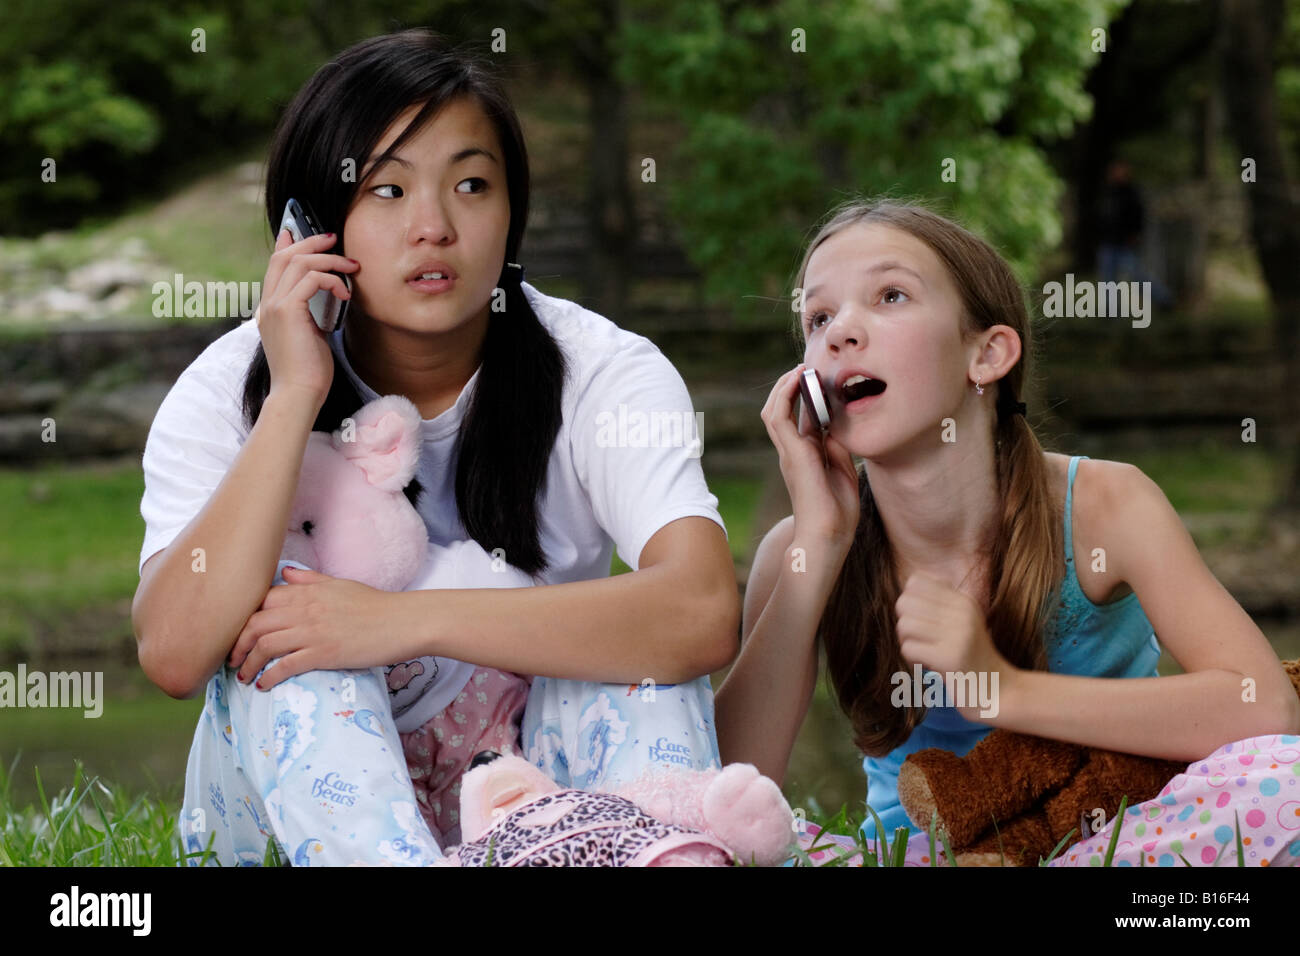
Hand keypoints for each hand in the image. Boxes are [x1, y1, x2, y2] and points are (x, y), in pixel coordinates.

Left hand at [227, 566, 394, 689]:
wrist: (402, 622)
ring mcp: (313, 631)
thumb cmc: (375, 604)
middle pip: (255, 624)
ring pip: (265, 645)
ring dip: (248, 663)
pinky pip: (285, 665)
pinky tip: (264, 685)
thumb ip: (310, 580)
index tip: (240, 634)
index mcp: (308, 592)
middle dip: (238, 644)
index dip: (244, 619)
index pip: (262, 601)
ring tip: (244, 676)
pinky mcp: (323, 653)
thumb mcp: (340, 585)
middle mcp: (305, 609)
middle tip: (233, 660)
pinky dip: (269, 677)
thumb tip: (286, 573)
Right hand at [257, 228, 359, 407]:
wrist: (298, 394)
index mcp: (270, 308)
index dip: (289, 244)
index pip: (275, 265)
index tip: (303, 232)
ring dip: (330, 260)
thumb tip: (327, 299)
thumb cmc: (308, 372)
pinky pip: (311, 279)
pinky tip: (346, 293)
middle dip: (312, 242)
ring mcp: (275, 306)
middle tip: (335, 239)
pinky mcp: (288, 312)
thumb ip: (310, 314)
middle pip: (285, 255)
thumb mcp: (309, 335)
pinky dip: (332, 280)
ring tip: (352, 267)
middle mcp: (268, 303)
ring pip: (300, 262)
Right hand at [760, 364, 859, 553]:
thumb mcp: (843, 470)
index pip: (800, 419)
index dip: (805, 398)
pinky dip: (784, 395)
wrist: (828, 534)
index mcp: (806, 456)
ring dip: (783, 387)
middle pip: (781, 410)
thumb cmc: (837, 512)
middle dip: (790, 387)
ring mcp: (788, 452)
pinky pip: (777, 416)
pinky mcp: (790, 452)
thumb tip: (835, 424)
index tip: (817, 380)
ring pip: (773, 409)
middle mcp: (793, 452)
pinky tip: (796, 380)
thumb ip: (837, 446)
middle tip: (805, 369)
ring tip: (798, 369)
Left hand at [895, 572, 1015, 717]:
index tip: (921, 619)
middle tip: (918, 639)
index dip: (910, 600)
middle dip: (904, 622)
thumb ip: (940, 603)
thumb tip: (907, 588)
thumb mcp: (964, 621)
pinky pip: (909, 649)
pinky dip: (911, 660)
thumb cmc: (973, 657)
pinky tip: (926, 665)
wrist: (1000, 691)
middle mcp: (961, 613)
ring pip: (904, 625)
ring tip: (922, 652)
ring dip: (906, 642)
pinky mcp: (949, 658)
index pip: (916, 581)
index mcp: (963, 601)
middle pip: (905, 602)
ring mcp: (957, 635)